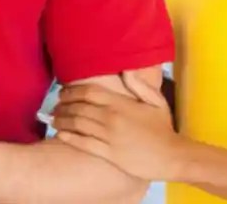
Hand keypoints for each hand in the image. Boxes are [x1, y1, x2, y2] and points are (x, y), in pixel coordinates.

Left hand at [52, 71, 182, 181]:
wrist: (173, 156)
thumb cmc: (164, 128)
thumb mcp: (156, 101)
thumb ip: (139, 85)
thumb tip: (125, 70)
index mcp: (121, 104)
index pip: (88, 92)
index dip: (72, 91)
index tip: (63, 92)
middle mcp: (111, 118)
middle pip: (78, 108)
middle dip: (62, 106)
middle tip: (55, 106)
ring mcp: (109, 137)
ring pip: (77, 125)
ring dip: (62, 121)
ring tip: (54, 119)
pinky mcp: (109, 154)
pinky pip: (83, 144)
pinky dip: (69, 138)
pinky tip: (60, 135)